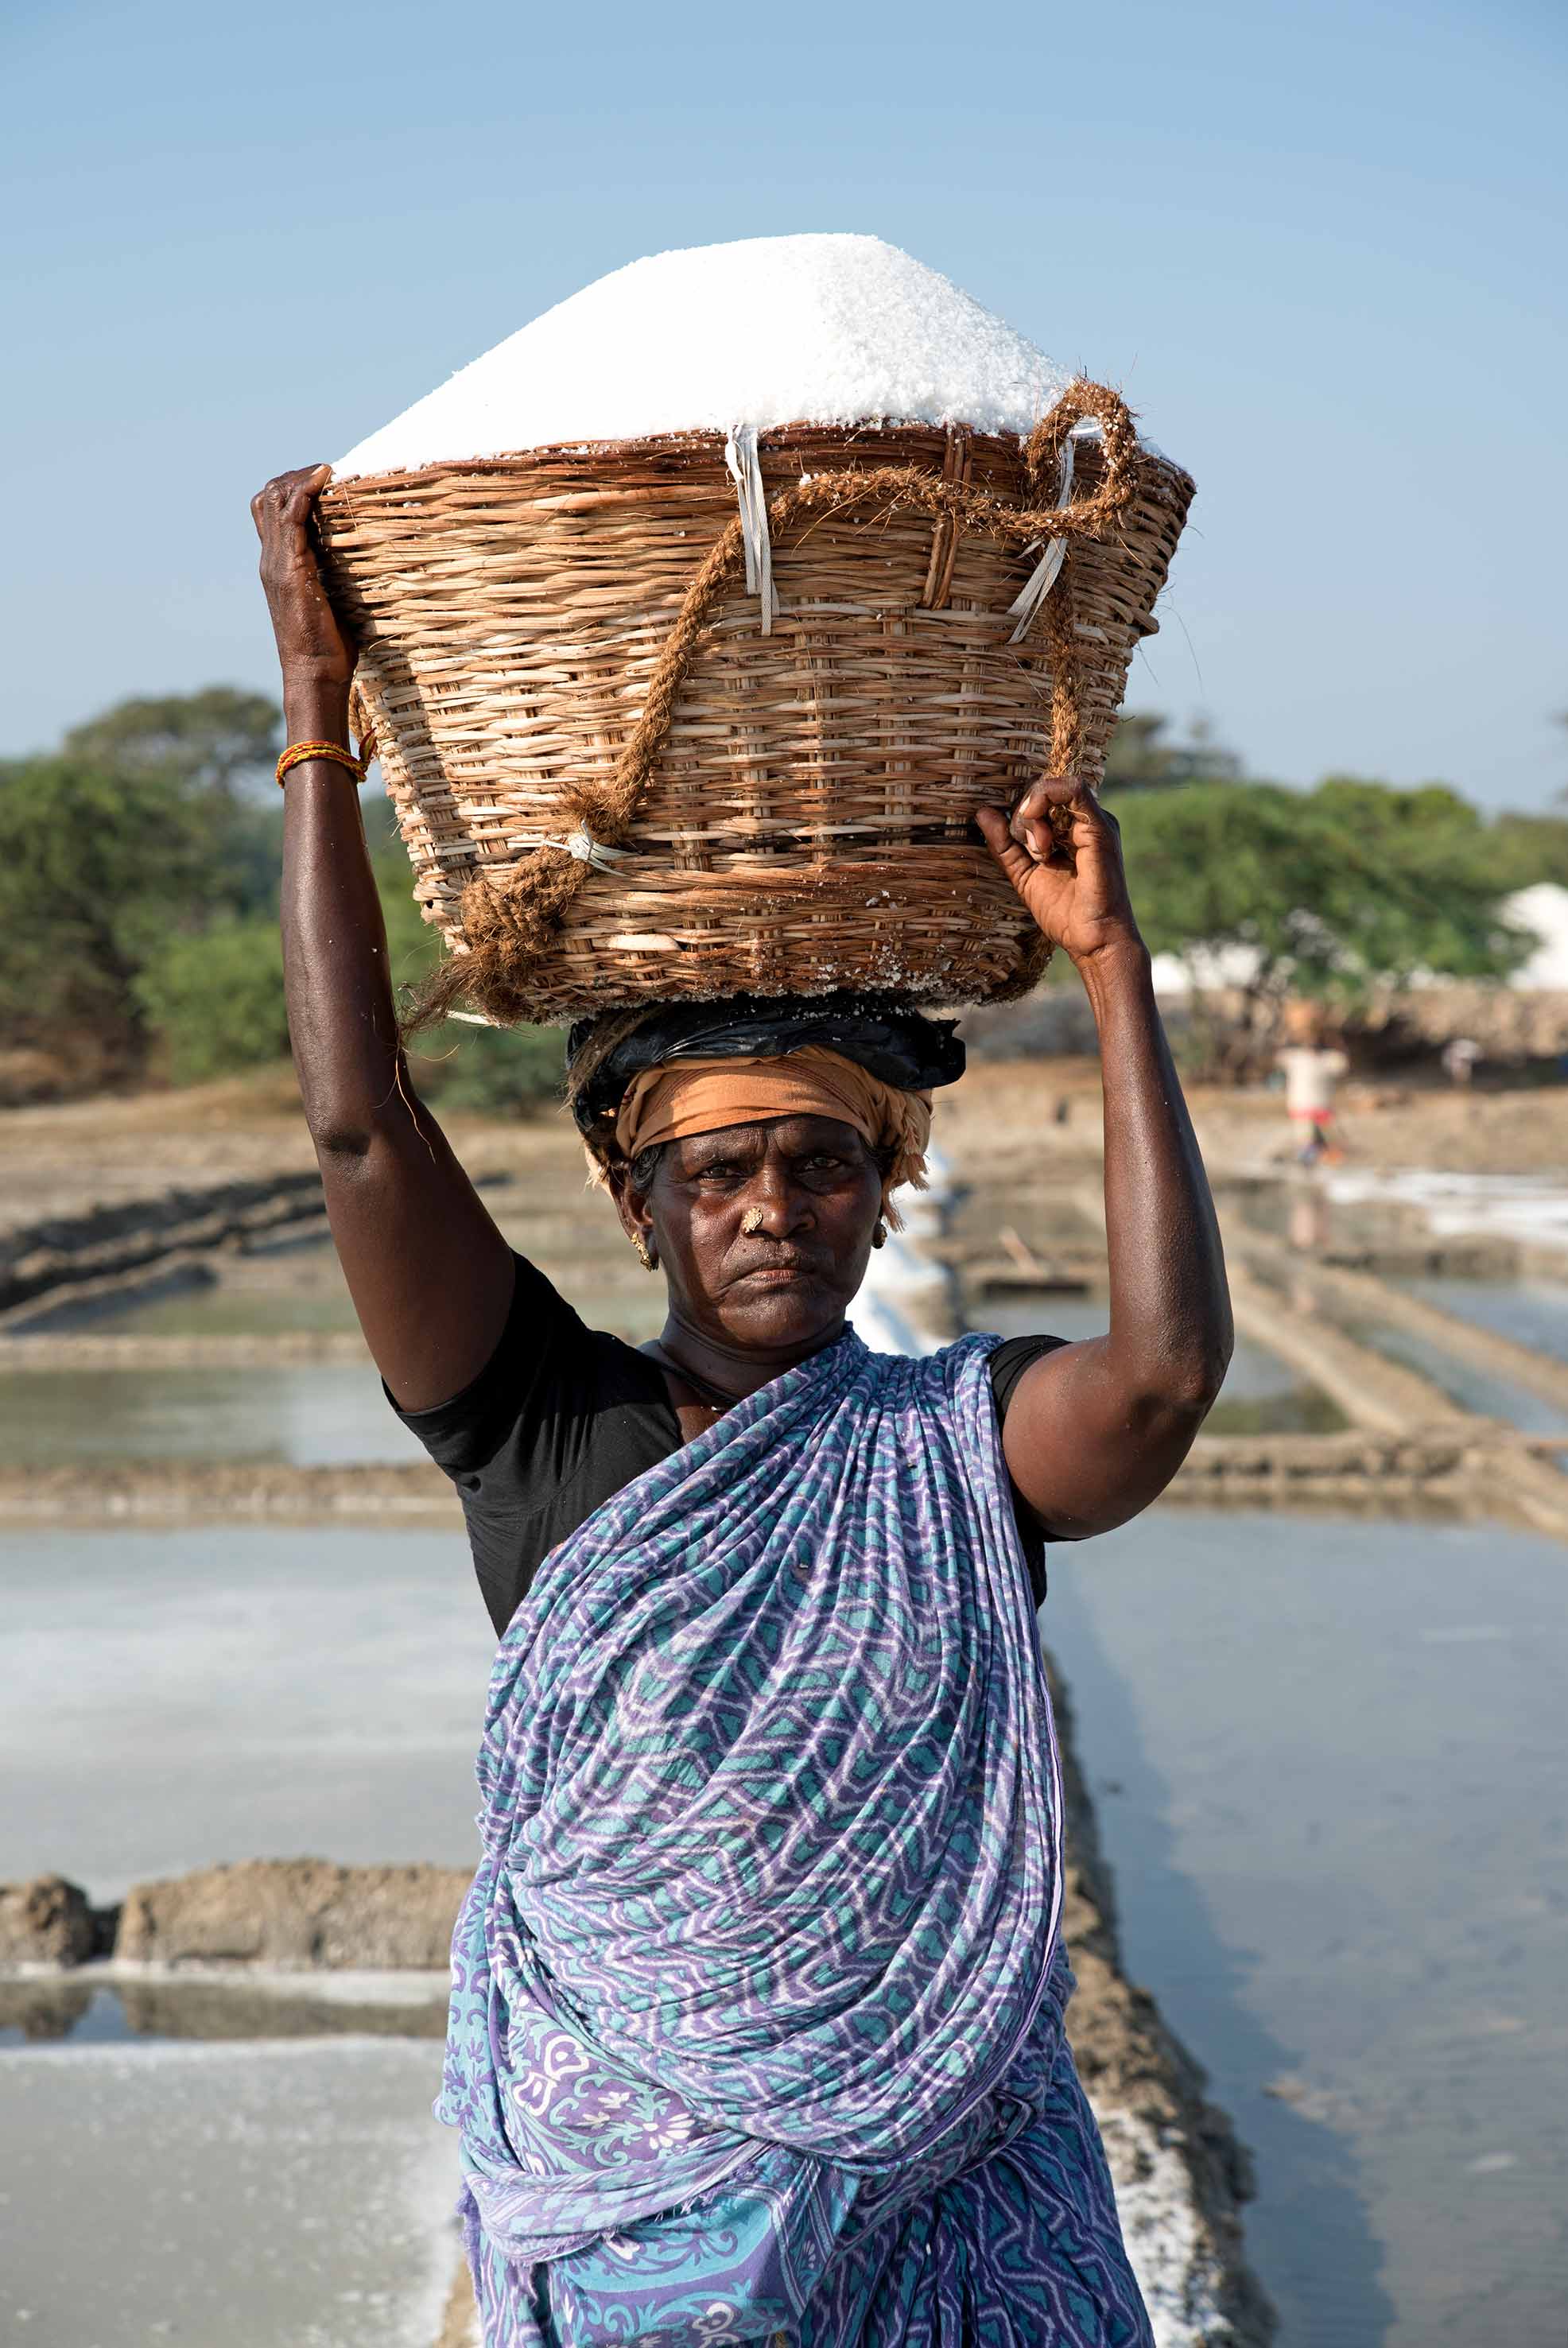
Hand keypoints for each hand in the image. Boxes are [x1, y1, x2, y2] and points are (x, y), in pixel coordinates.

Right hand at [251, 465, 353, 724]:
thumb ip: (335, 580)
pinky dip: (306, 491)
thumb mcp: (333, 603)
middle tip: (328, 473)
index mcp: (279, 566)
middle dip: (295, 476)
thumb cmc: (330, 648)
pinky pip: (290, 517)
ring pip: (273, 499)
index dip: (292, 489)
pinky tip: (326, 478)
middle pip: (266, 497)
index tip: (324, 482)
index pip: (268, 511)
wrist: (314, 675)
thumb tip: (363, 569)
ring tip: (328, 471)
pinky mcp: (290, 570)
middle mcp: (271, 560)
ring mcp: (277, 563)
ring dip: (301, 477)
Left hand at [976, 778, 1144, 968]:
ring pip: (1050, 789)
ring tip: (1040, 854)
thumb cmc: (1064, 913)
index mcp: (1069, 829)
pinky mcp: (1100, 826)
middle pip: (1039, 791)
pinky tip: (1040, 837)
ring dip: (1031, 818)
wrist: (1093, 940)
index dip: (1019, 813)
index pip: (1037, 798)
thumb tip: (982, 812)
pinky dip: (1047, 801)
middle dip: (1023, 817)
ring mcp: (1093, 820)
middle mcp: (1083, 820)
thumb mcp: (1023, 874)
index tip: (1017, 844)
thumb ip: (1004, 844)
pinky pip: (1073, 788)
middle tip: (1032, 852)